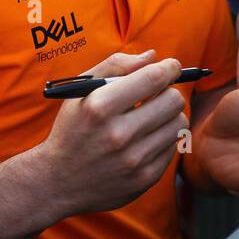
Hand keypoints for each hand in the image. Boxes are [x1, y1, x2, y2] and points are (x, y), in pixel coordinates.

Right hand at [41, 51, 188, 214]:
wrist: (59, 182)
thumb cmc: (73, 128)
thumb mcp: (81, 90)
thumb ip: (115, 65)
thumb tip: (153, 57)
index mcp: (100, 107)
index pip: (153, 79)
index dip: (169, 68)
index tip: (171, 66)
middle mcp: (118, 135)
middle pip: (173, 100)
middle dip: (168, 91)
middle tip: (157, 94)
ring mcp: (133, 160)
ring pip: (179, 123)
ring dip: (169, 115)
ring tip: (151, 116)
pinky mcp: (145, 178)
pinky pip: (174, 147)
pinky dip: (164, 138)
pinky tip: (146, 138)